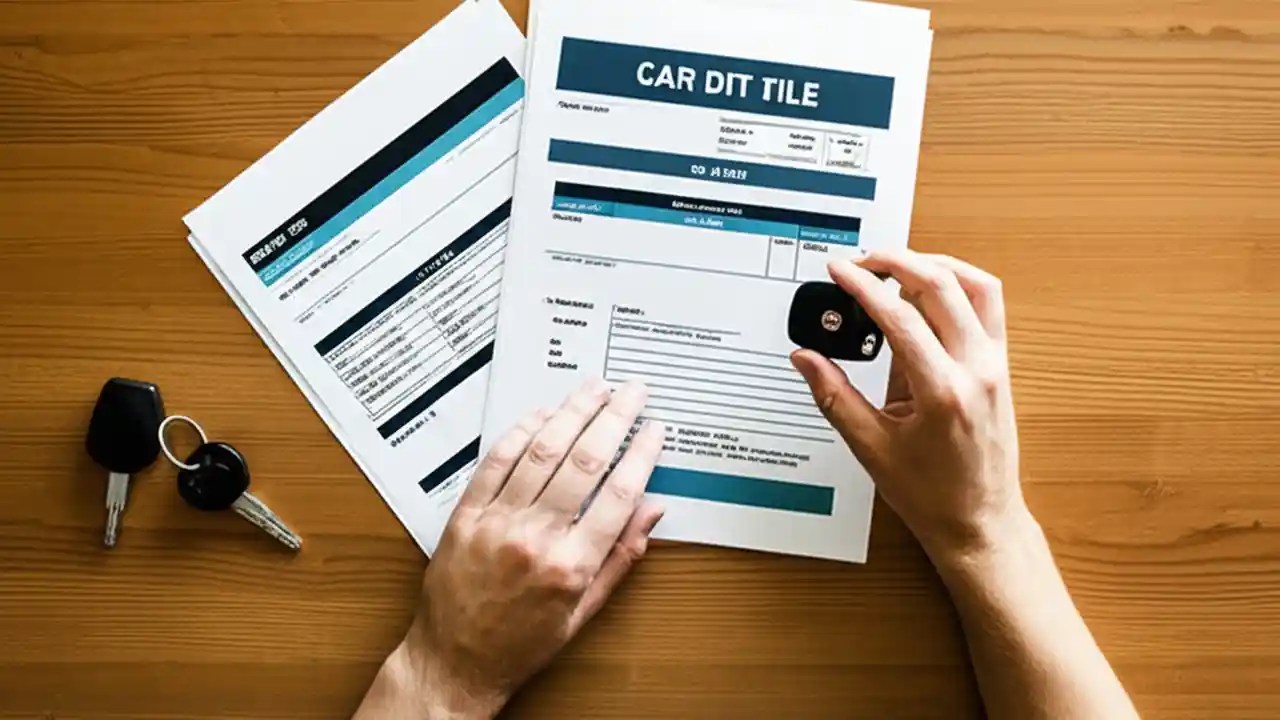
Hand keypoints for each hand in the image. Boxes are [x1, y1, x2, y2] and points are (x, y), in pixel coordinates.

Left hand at [356, 380, 665, 719]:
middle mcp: (535, 538)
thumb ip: (620, 558)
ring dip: (572, 413)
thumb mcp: (584, 612)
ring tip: (594, 390)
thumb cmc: (521, 644)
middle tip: (632, 393)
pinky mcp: (467, 515)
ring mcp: (497, 522)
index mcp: (571, 565)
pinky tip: (543, 415)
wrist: (455, 662)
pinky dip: (522, 433)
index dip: (641, 455)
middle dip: (614, 419)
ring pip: (542, 452)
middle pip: (584, 462)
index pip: (618, 495)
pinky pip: (497, 462)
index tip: (655, 431)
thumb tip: (650, 512)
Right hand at [791, 251, 1024, 561]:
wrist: (980, 522)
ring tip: (896, 267)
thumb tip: (806, 358)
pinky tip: (929, 289)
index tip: (840, 270)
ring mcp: (996, 364)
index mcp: (943, 392)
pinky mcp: (1001, 365)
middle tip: (861, 261)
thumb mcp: (871, 447)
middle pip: (941, 284)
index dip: (863, 285)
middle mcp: (978, 370)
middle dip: (896, 262)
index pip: (900, 316)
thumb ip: (835, 395)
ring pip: (974, 284)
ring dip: (934, 264)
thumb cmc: (932, 495)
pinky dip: (958, 284)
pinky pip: (988, 304)